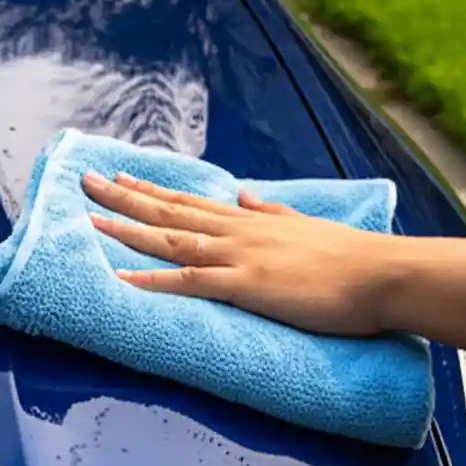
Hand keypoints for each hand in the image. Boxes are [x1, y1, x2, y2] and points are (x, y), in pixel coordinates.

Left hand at [81, 171, 409, 336]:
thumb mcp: (305, 225)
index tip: (119, 178)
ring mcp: (240, 257)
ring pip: (171, 241)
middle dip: (123, 198)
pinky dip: (154, 279)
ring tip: (90, 220)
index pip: (189, 202)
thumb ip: (271, 211)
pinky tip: (123, 277)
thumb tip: (245, 194)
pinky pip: (191, 283)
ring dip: (128, 231)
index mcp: (250, 221)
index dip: (150, 190)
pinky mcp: (248, 286)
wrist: (381, 275)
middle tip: (83, 182)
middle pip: (169, 213)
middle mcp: (237, 231)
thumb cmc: (350, 257)